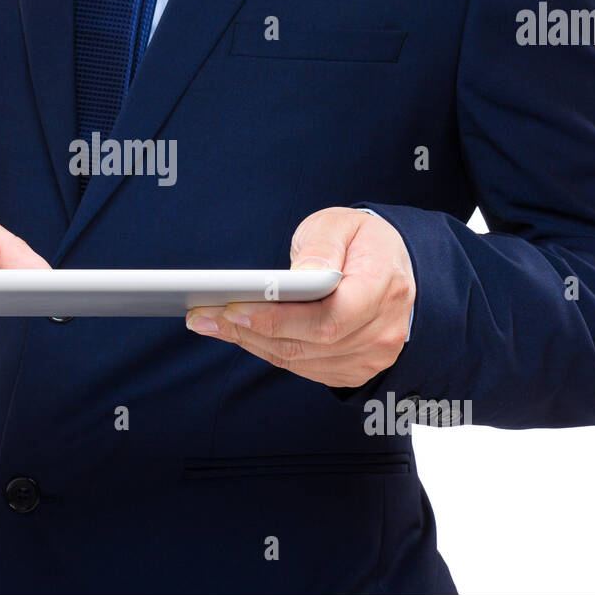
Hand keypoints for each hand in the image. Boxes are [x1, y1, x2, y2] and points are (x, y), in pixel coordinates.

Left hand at [185, 207, 414, 387]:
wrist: (391, 267)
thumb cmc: (361, 241)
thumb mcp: (341, 224)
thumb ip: (321, 247)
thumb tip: (300, 277)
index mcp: (385, 286)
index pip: (330, 315)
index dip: (280, 318)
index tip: (234, 307)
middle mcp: (384, 330)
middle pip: (309, 342)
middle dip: (250, 329)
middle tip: (202, 315)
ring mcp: (371, 356)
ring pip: (300, 358)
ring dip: (249, 342)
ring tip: (208, 321)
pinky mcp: (353, 370)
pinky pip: (302, 366)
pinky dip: (265, 349)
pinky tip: (236, 332)